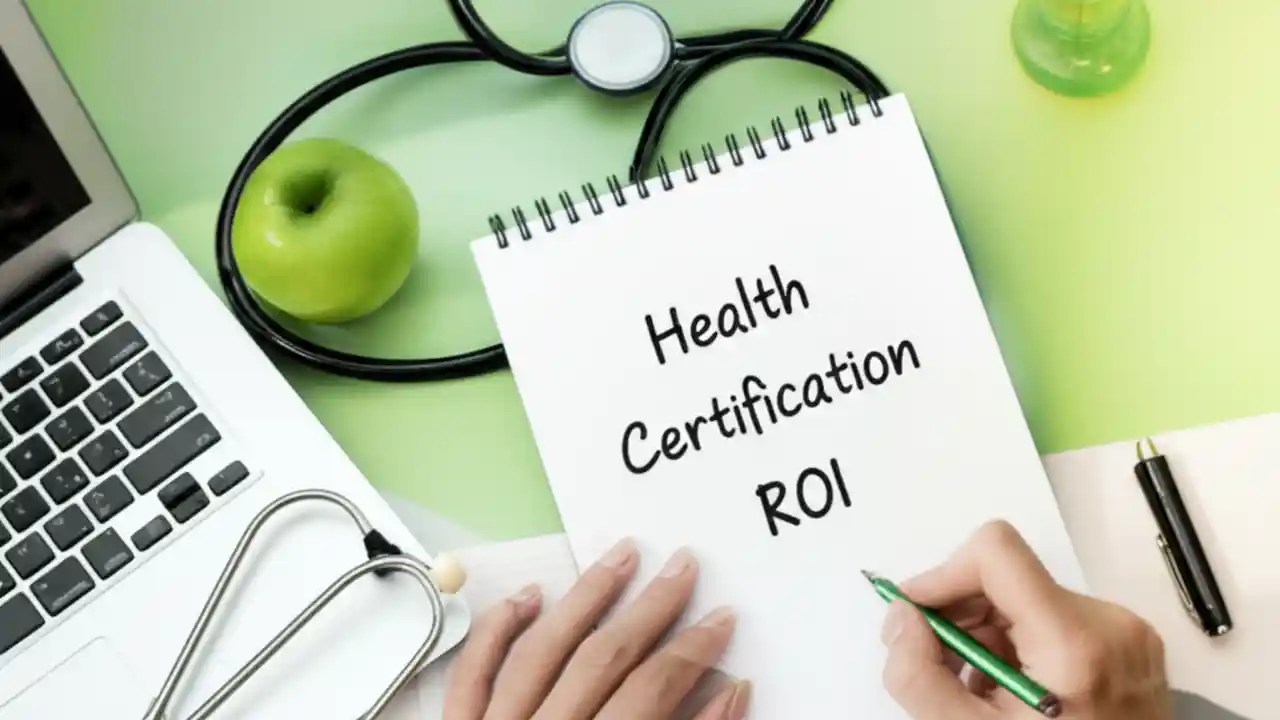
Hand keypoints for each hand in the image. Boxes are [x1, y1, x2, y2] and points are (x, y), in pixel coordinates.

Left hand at [444, 539, 750, 719]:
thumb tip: (730, 695)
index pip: (652, 689)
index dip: (693, 651)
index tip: (720, 621)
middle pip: (603, 658)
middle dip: (650, 609)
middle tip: (683, 569)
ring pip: (541, 650)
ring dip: (585, 600)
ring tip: (621, 559)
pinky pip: (473, 674)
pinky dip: (497, 631)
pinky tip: (528, 597)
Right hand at [881, 521, 1170, 719]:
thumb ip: (919, 677)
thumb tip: (901, 616)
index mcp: (1074, 644)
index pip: (995, 553)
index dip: (942, 576)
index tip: (917, 616)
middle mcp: (1109, 624)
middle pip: (1007, 578)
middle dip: (960, 616)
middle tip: (938, 667)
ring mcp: (1127, 634)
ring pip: (1027, 599)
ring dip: (986, 636)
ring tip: (979, 691)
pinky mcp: (1131, 646)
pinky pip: (1055, 619)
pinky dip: (1018, 646)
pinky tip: (1011, 691)